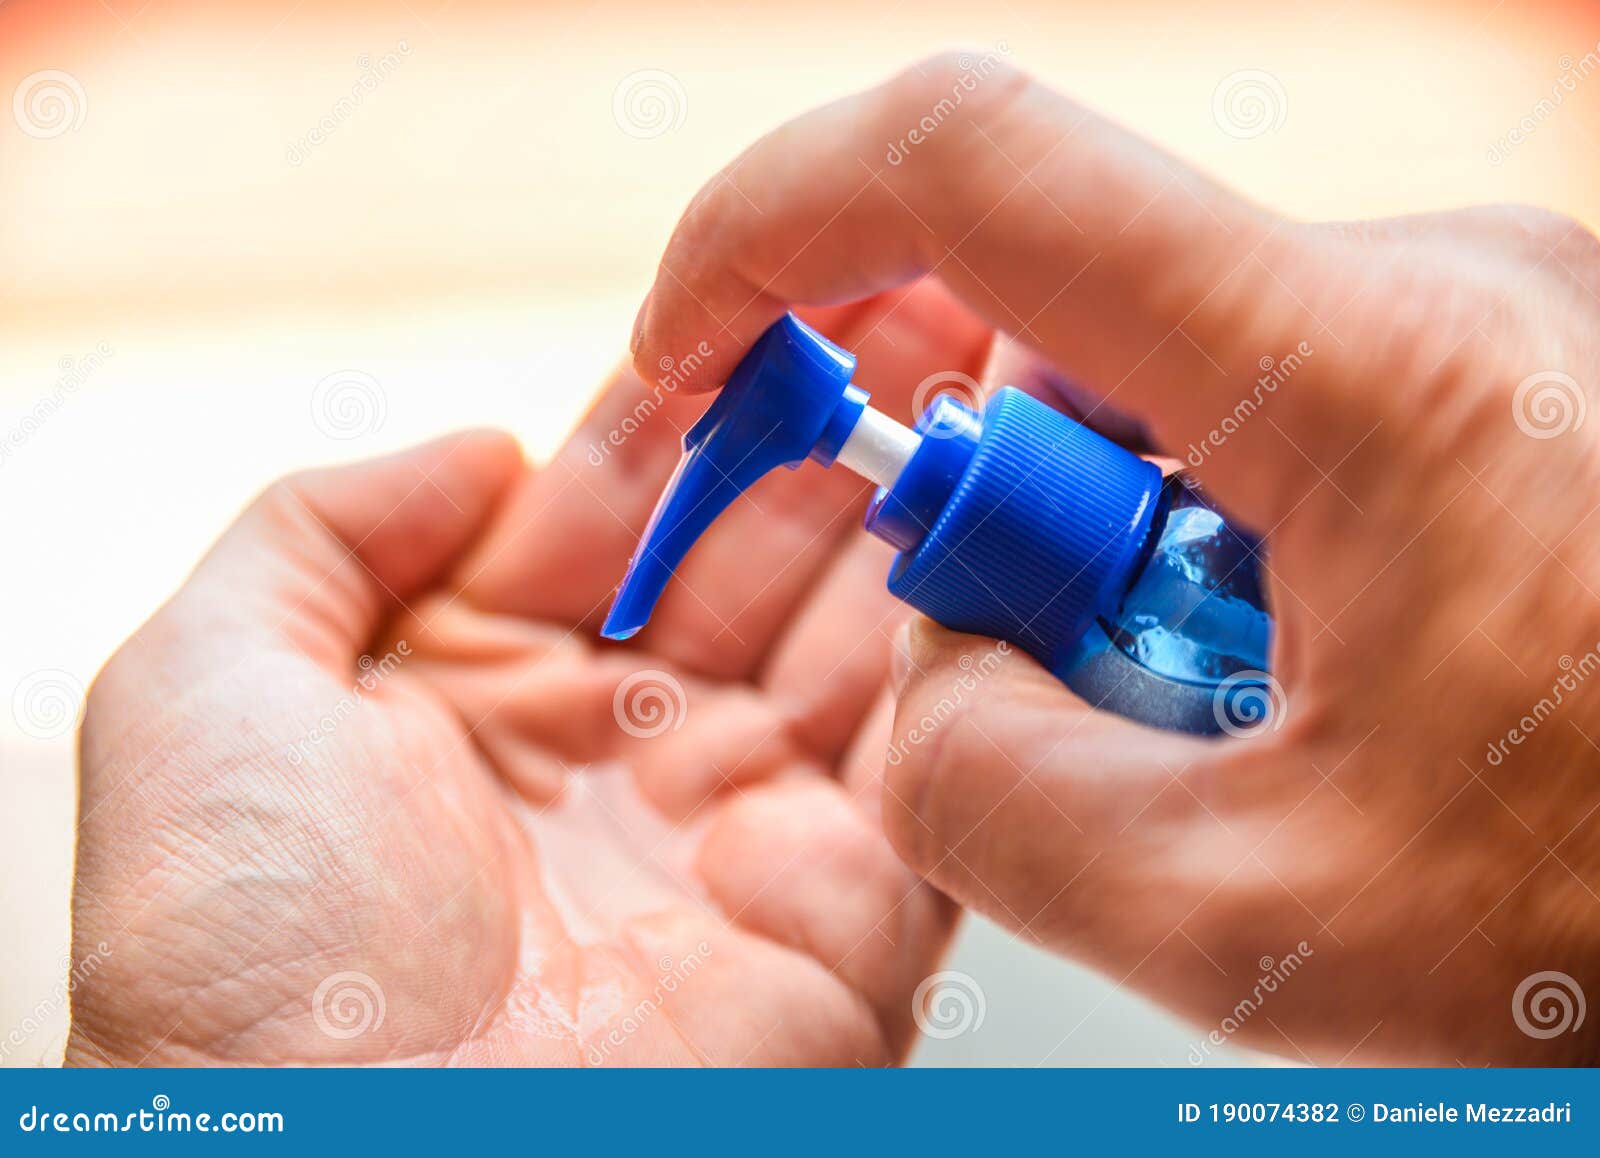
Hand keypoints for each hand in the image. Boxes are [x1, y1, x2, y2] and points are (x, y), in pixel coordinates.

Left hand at [69, 297, 986, 1063]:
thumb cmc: (241, 960)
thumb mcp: (206, 689)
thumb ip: (320, 528)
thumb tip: (475, 443)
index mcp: (482, 690)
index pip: (612, 505)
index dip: (684, 403)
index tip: (758, 302)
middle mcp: (618, 754)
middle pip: (749, 555)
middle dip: (820, 432)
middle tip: (899, 314)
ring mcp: (735, 830)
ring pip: (852, 638)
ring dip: (906, 514)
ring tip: (963, 387)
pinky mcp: (844, 915)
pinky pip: (930, 763)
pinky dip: (964, 654)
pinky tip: (989, 538)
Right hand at [632, 55, 1599, 1064]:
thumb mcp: (1260, 914)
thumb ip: (994, 797)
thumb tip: (922, 688)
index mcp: (1370, 373)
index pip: (970, 165)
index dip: (770, 232)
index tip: (689, 356)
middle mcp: (1419, 294)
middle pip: (1051, 320)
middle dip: (977, 515)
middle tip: (1025, 688)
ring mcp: (1458, 327)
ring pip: (1147, 394)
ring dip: (1102, 569)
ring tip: (1226, 737)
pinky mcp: (1478, 379)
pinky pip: (1248, 427)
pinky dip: (1197, 562)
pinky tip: (1290, 694)